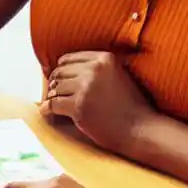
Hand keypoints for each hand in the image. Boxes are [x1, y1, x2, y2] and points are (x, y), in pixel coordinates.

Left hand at [41, 52, 156, 153]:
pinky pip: (52, 105)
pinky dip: (47, 110)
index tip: (60, 79)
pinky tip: (47, 112)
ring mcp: (86, 87)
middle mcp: (94, 69)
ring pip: (55, 88)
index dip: (61, 70)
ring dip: (53, 97)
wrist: (140, 128)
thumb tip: (63, 67)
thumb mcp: (117, 75)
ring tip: (55, 104)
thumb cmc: (129, 105)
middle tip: (55, 94)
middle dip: (55, 84)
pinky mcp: (79, 106)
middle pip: (59, 72)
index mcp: (104, 58)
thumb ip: (96, 68)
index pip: (67, 58)